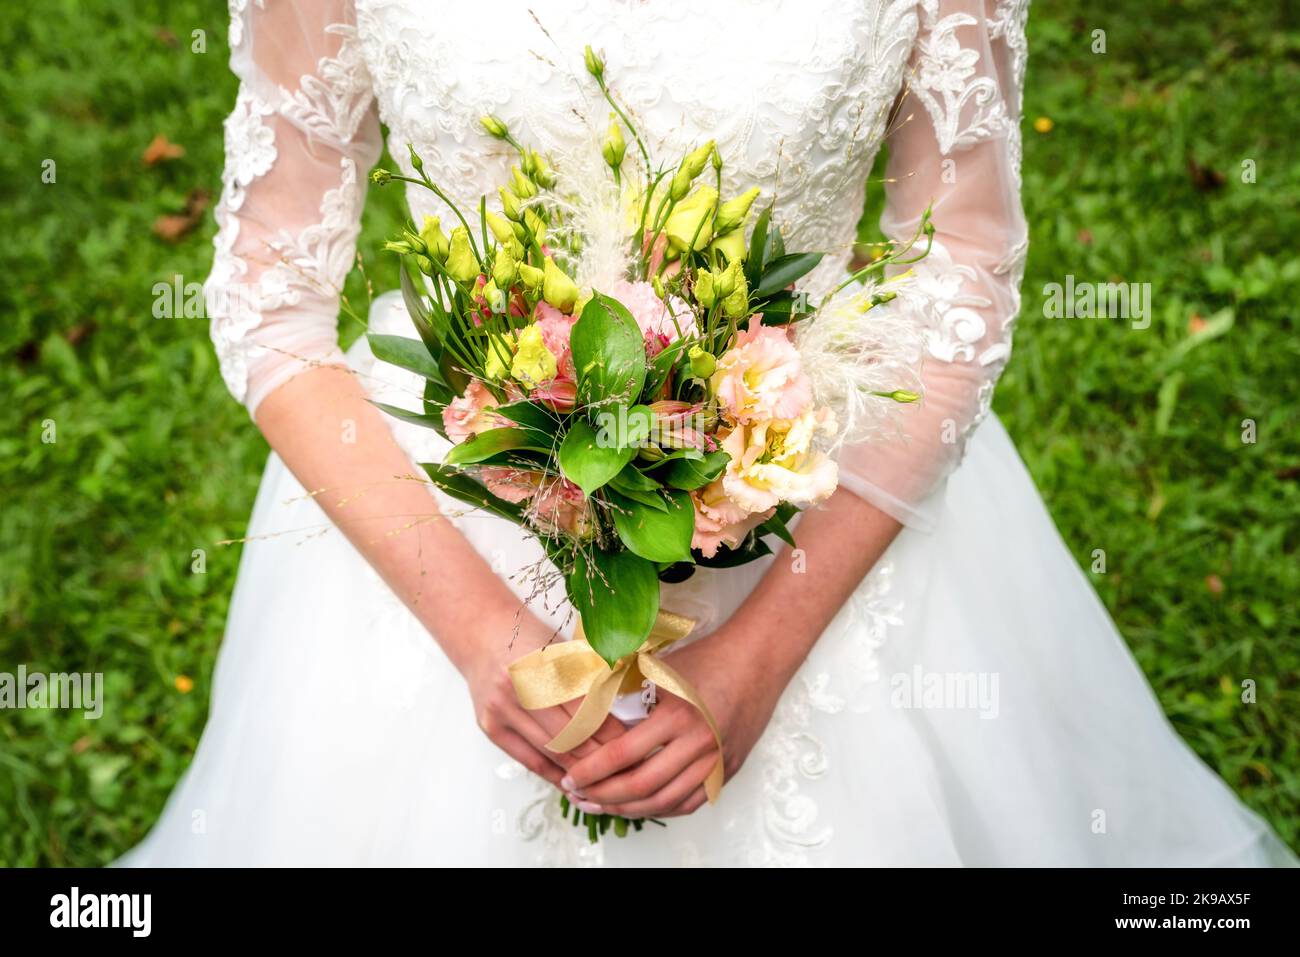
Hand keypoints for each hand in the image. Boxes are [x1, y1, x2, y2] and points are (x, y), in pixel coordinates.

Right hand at [463, 611, 627, 788]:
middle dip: (600, 754)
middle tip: (624, 766)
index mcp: (542, 662)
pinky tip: (573, 782)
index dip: (611, 730)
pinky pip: (528, 760)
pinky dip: (553, 774)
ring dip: (579, 769)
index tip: (632, 742)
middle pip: (568, 735)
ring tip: (604, 779)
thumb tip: (627, 708)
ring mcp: (501, 710)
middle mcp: (518, 687)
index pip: (585, 708)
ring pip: (550, 752)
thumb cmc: (529, 637)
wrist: (480, 634)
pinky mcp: (491, 727)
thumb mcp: (563, 645)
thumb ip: (590, 674)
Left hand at [556, 628, 781, 818]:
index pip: (622, 755)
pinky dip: (662, 808)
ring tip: (603, 806)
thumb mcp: (660, 667)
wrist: (757, 660)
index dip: (592, 771)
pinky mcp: (728, 769)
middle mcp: (699, 743)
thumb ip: (623, 688)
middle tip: (579, 795)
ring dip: (630, 809)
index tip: (570, 776)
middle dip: (604, 796)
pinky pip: (691, 801)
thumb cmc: (706, 658)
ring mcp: (717, 760)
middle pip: (642, 786)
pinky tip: (640, 806)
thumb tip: (582, 705)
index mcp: (676, 715)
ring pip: (666, 801)